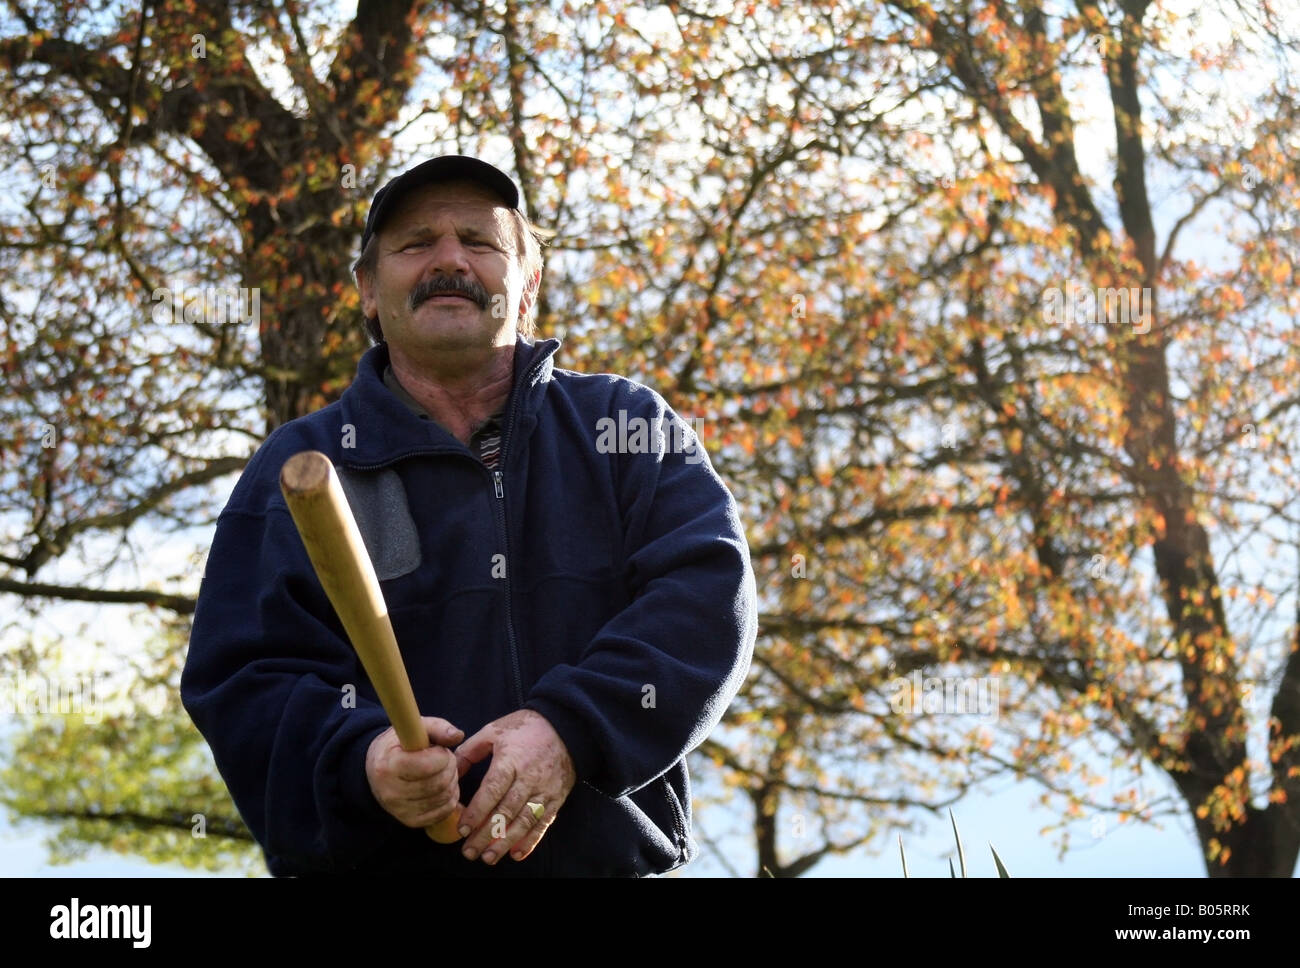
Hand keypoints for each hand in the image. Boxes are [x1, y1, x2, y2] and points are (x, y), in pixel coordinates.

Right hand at [365, 717, 463, 828]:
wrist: (376, 771)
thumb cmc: (399, 746)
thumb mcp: (413, 728)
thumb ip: (437, 728)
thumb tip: (457, 735)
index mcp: (388, 765)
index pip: (427, 766)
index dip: (442, 755)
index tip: (439, 749)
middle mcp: (390, 792)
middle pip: (438, 783)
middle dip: (450, 768)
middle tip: (446, 759)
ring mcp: (399, 810)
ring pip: (444, 798)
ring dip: (452, 782)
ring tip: (444, 771)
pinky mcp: (410, 821)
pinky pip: (443, 812)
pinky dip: (450, 798)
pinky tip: (443, 786)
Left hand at [454, 709, 575, 864]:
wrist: (565, 725)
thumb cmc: (525, 728)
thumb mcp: (494, 730)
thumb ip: (470, 751)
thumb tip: (451, 773)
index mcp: (511, 760)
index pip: (493, 790)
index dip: (477, 811)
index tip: (462, 828)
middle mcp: (529, 778)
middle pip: (506, 811)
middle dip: (486, 834)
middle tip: (469, 852)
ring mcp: (545, 790)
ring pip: (524, 821)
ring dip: (505, 842)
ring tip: (488, 857)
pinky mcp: (556, 798)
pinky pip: (543, 823)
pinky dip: (531, 841)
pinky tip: (516, 854)